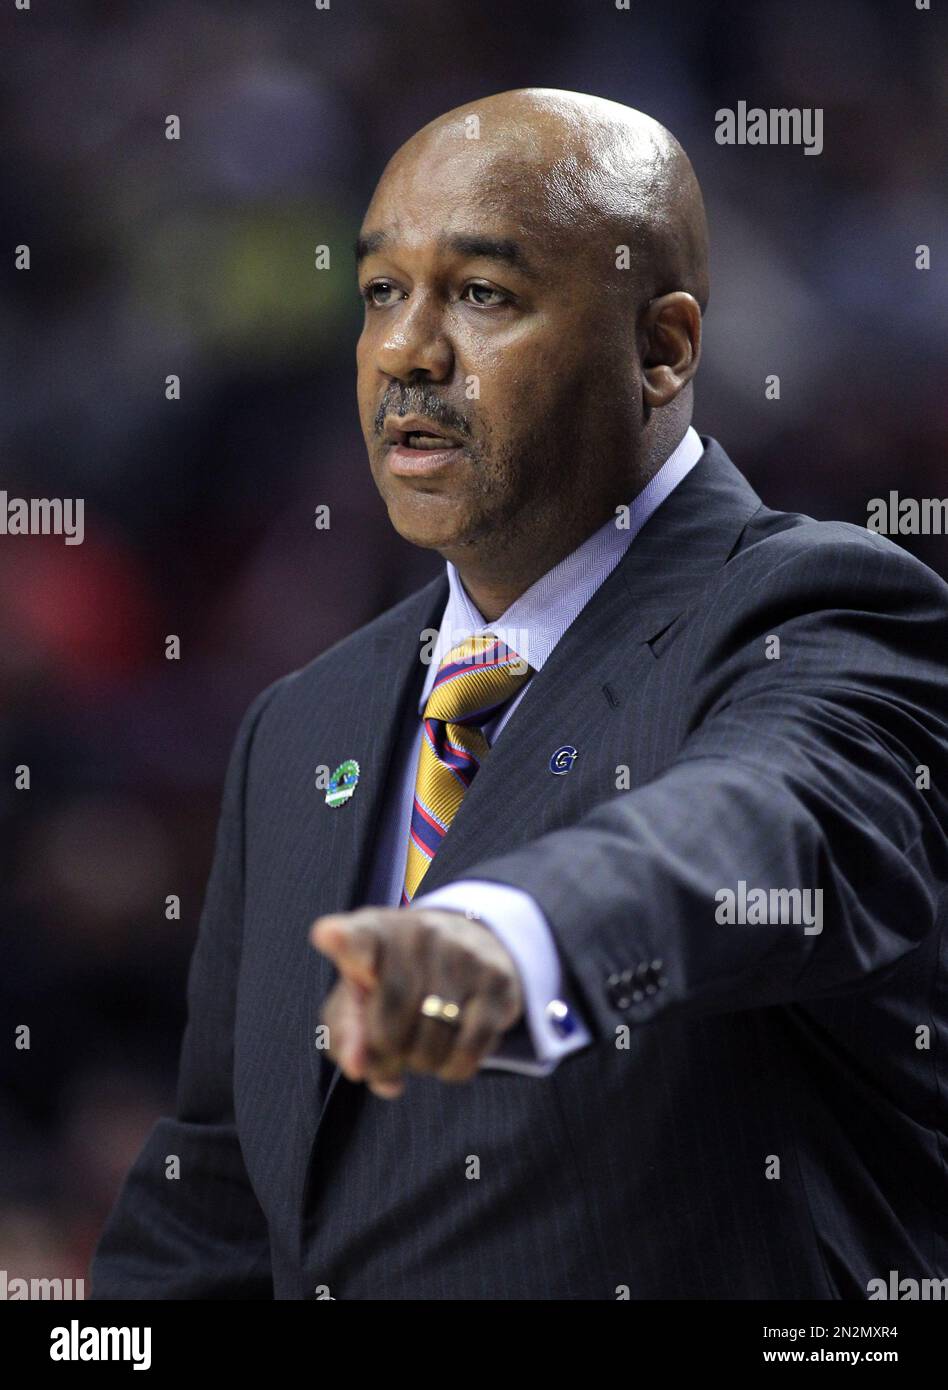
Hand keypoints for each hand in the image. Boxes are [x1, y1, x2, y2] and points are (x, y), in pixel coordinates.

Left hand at [310, 906, 523, 1098]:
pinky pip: (468, 1050)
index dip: (342, 940)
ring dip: (419, 1065)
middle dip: (384, 1057)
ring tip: (418, 1050)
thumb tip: (360, 1068)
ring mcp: (462, 953)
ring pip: (430, 1043)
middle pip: (389, 1023)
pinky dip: (452, 1069)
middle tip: (387, 1056)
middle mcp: (419, 934)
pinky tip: (447, 1058)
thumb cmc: (394, 981)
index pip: (357, 936)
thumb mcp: (357, 998)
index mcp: (373, 931)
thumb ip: (345, 1034)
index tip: (329, 936)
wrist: (466, 945)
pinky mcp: (497, 979)